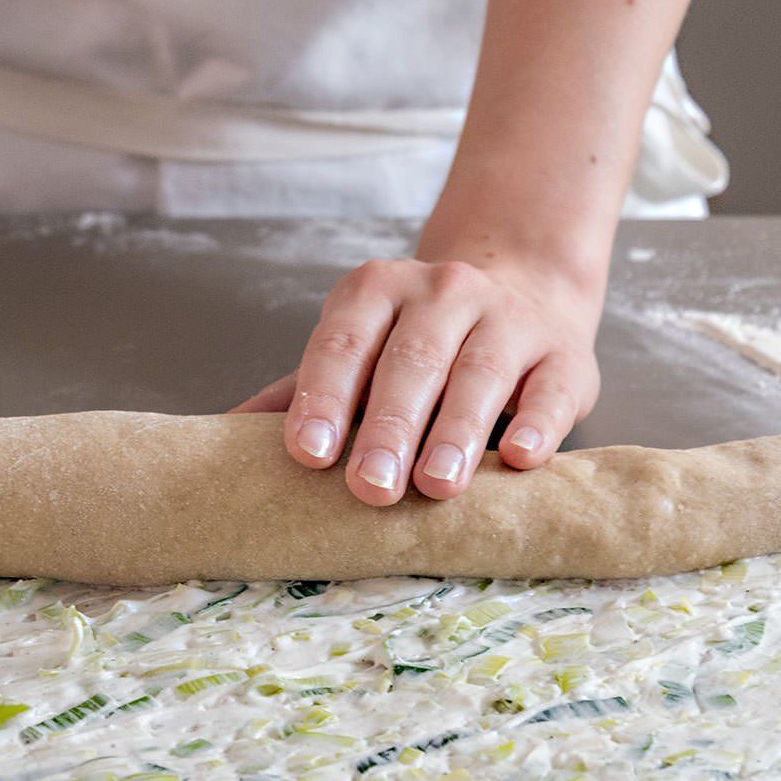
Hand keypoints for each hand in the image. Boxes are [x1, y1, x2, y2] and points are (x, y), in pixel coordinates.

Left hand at [234, 254, 602, 503]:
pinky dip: (538, 424)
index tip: (305, 455)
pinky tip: (522, 460)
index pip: (342, 345)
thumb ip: (297, 393)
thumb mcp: (356, 352)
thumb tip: (215, 438)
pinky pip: (551, 389)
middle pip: (411, 363)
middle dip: (387, 428)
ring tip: (435, 486)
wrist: (522, 291)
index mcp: (376, 291)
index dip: (322, 399)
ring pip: (480, 375)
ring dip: (455, 433)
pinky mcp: (565, 355)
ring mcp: (508, 320)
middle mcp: (444, 292)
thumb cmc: (416, 344)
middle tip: (368, 488)